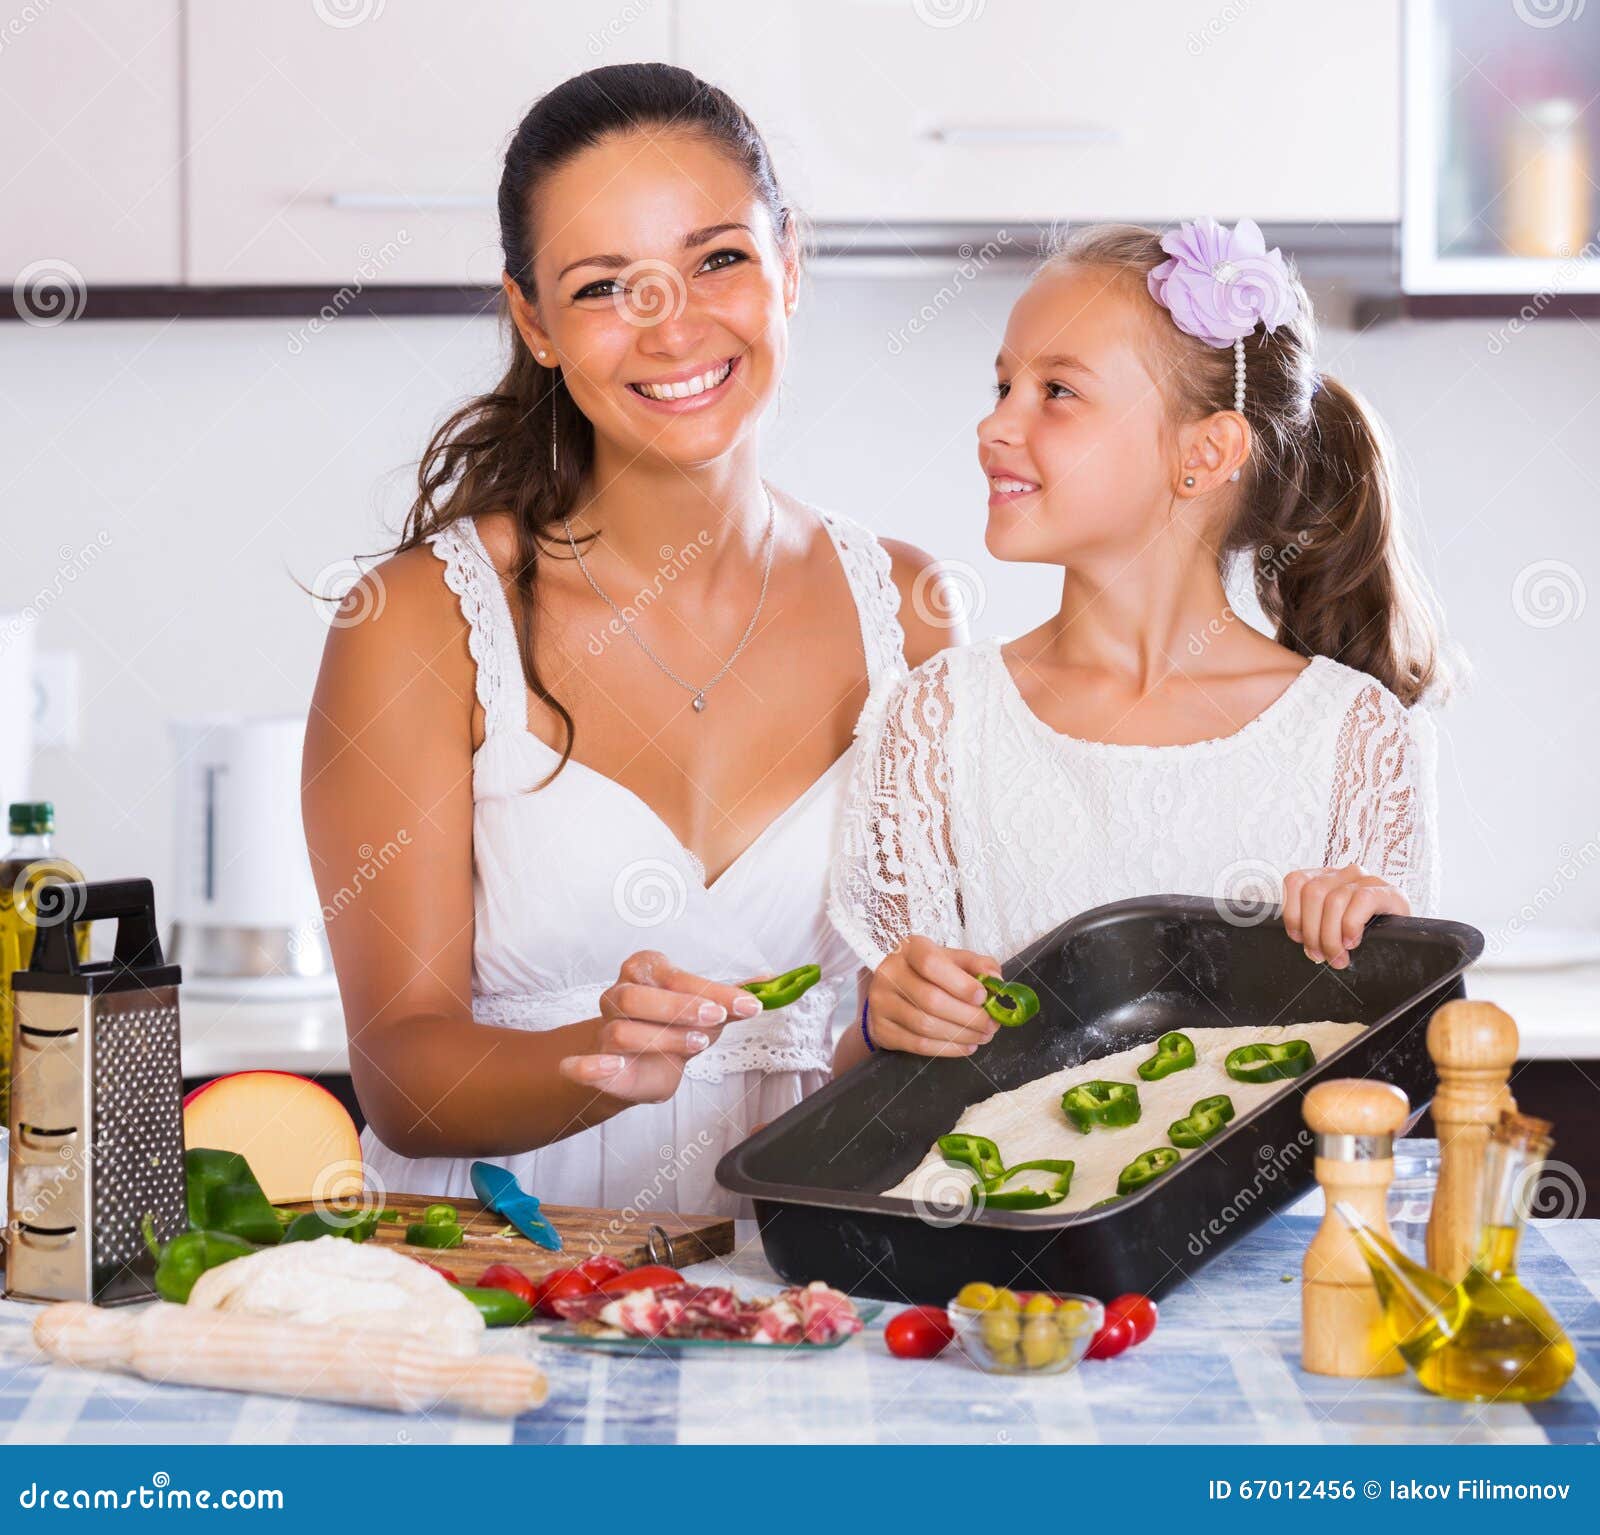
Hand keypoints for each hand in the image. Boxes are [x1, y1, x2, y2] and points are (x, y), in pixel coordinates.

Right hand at [558, 950, 762, 1102]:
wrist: (642, 1067)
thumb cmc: (674, 1028)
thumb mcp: (706, 1010)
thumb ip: (731, 998)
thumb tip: (769, 983)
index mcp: (644, 971)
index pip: (675, 977)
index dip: (710, 990)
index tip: (747, 1003)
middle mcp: (618, 996)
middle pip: (636, 997)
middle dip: (678, 1007)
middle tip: (715, 1018)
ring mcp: (603, 1032)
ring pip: (622, 1031)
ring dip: (662, 1037)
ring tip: (697, 1044)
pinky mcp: (595, 1067)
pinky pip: (580, 1066)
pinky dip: (589, 1066)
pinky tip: (611, 1067)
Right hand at [865, 935, 1003, 1056]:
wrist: (893, 993)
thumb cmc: (930, 974)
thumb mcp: (953, 961)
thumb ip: (977, 965)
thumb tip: (996, 981)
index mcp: (910, 949)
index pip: (931, 963)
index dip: (960, 983)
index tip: (984, 997)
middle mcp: (889, 973)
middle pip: (930, 999)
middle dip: (968, 1016)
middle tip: (991, 1025)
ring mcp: (881, 1002)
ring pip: (924, 1024)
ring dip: (960, 1035)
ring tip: (982, 1036)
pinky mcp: (881, 1029)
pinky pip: (917, 1044)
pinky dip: (947, 1049)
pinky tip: (966, 1046)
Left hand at [1281, 864, 1408, 969]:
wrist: (1403, 941)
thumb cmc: (1361, 935)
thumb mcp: (1330, 925)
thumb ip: (1311, 922)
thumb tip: (1296, 936)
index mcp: (1325, 877)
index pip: (1296, 881)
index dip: (1293, 912)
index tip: (1299, 938)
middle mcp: (1345, 874)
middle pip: (1313, 893)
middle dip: (1312, 931)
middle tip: (1320, 955)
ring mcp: (1369, 880)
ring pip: (1334, 900)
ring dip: (1331, 936)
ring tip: (1338, 956)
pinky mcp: (1390, 892)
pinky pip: (1362, 901)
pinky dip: (1352, 925)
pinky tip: (1353, 941)